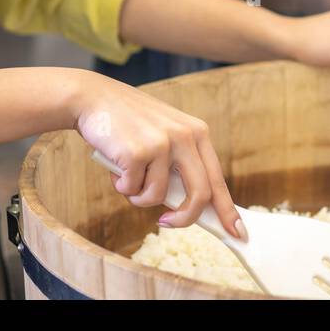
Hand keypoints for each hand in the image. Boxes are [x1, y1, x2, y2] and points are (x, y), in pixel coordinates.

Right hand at [72, 72, 245, 241]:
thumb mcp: (164, 134)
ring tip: (127, 175)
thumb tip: (192, 206)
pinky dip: (121, 186)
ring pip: (158, 197)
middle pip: (199, 194)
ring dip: (138, 195)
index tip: (237, 232)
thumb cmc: (127, 122)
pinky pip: (133, 190)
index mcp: (196, 132)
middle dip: (184, 217)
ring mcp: (162, 143)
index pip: (217, 178)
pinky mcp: (138, 152)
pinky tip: (115, 164)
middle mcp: (185, 136)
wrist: (92, 98)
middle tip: (167, 223)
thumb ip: (179, 164)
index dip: (227, 210)